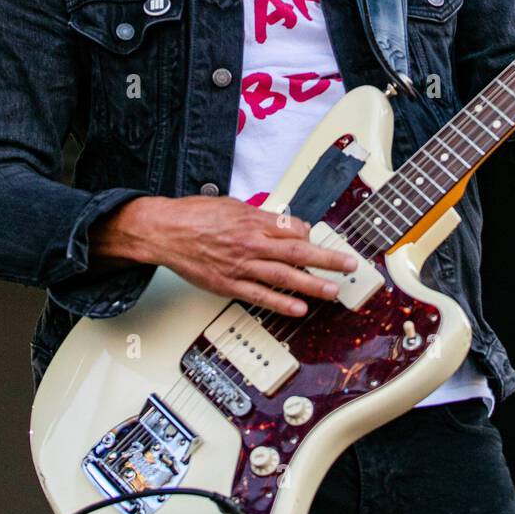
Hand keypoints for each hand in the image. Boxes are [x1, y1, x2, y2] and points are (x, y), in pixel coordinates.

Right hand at [89, 194, 357, 316]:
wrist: (165, 230)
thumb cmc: (195, 215)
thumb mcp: (232, 205)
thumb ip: (259, 217)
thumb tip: (284, 224)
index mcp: (253, 220)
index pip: (293, 228)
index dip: (310, 236)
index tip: (322, 241)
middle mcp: (251, 243)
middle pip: (298, 252)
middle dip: (327, 259)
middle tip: (349, 265)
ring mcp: (241, 265)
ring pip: (284, 276)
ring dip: (312, 284)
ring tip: (333, 290)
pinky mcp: (228, 284)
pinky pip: (260, 296)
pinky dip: (281, 302)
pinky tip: (299, 308)